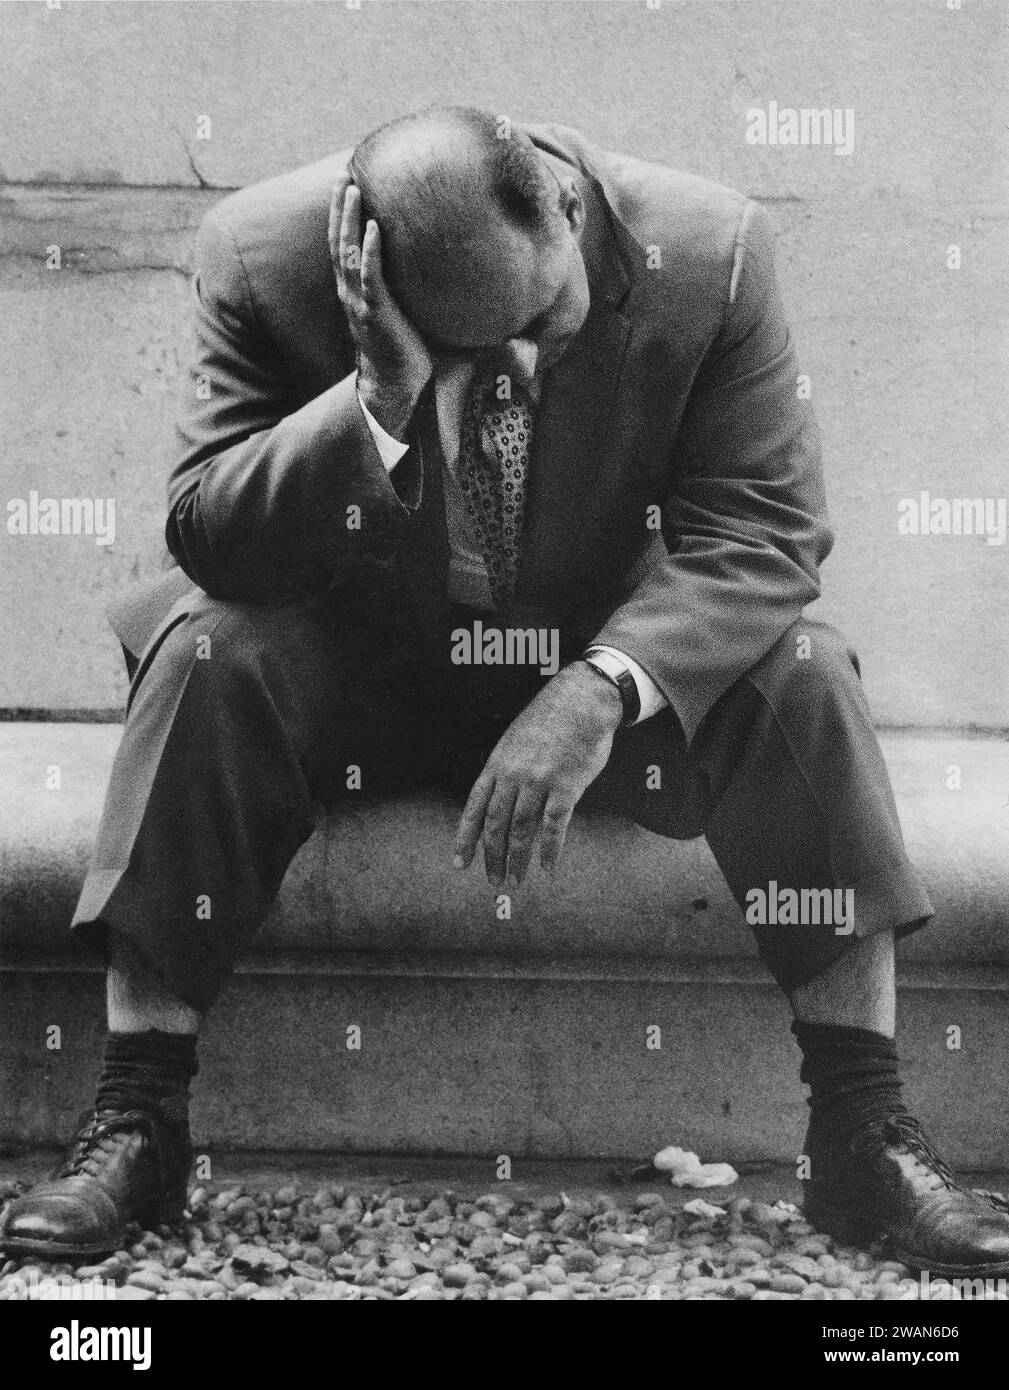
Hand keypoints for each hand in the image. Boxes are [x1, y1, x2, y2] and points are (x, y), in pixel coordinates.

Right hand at [328, 175, 432, 437]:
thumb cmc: (403, 350)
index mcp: (354, 290)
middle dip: (340, 206)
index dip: (340, 215)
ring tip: (354, 188)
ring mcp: (360, 301)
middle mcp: (351, 291)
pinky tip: (374, 227)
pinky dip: (369, 251)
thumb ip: (409, 288)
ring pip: (348, 252)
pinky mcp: (375, 312)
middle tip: (344, 172)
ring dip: (349, 218)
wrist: (395, 385)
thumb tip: (442, 265)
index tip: (346, 184)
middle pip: (338, 240)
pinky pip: (370, 276)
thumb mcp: (401, 312)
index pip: (342, 245)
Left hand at [453, 662, 623, 889]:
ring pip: (522, 830)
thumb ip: (504, 769)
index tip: (459, 863)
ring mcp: (539, 781)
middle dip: (492, 857)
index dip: (465, 838)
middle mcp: (513, 775)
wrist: (582, 698)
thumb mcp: (514, 739)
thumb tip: (497, 799)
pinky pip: (554, 827)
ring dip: (518, 860)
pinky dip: (550, 851)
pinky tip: (547, 868)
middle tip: (493, 880)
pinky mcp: (567, 787)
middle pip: (496, 825)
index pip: (474, 808)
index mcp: (497, 763)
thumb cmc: (550, 718)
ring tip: (516, 879)